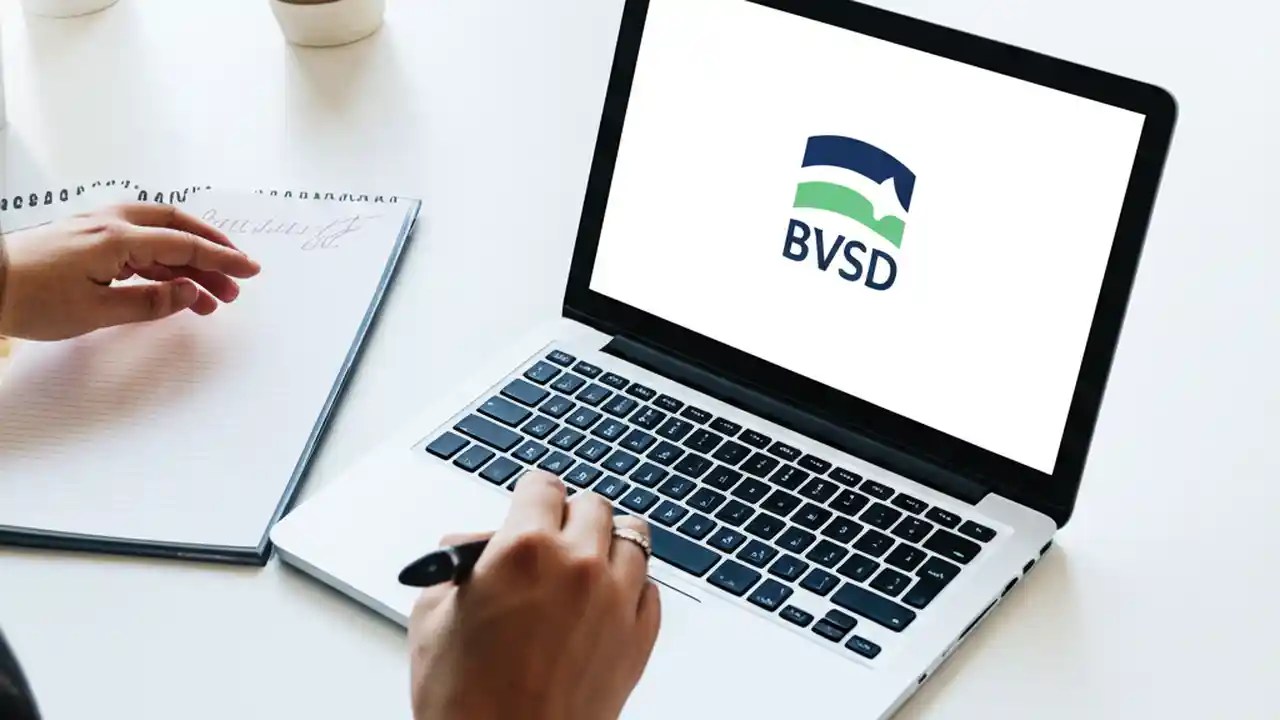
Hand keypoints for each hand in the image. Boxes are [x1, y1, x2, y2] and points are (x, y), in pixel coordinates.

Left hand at [0, 203, 260, 340]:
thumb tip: (190, 294)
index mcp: (117, 239)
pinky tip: (173, 287)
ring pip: (159, 238)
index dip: (221, 260)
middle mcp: (111, 225)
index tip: (250, 270)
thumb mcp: (95, 311)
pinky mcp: (87, 240)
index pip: (184, 246)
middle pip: (177, 228)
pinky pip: (138, 245)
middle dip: (211, 253)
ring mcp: (98, 229)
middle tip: (235, 279)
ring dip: (188, 264)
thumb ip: (149, 302)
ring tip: (209, 298)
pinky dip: (163, 264)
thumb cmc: (31, 299)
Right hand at [409, 471, 661, 719]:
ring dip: (607, 546)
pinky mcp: (640, 638)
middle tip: (552, 540)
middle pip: (593, 504)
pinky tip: (602, 604)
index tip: (531, 504)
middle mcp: (578, 564)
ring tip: (583, 566)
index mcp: (524, 547)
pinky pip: (649, 588)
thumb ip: (460, 561)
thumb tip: (476, 543)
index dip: (531, 496)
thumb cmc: (463, 699)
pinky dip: (629, 589)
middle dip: (569, 518)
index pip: (543, 485)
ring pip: (632, 538)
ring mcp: (616, 600)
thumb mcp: (433, 614)